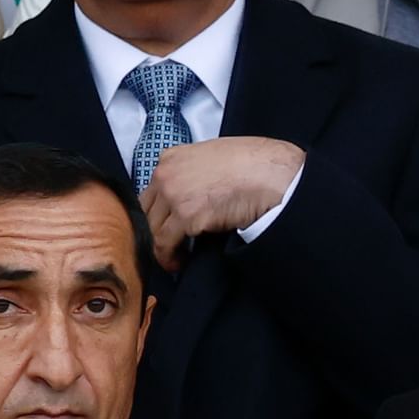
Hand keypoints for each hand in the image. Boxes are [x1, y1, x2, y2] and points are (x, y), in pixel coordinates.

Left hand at [138, 132, 305, 263]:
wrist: (272, 175)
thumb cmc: (255, 164)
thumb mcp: (215, 156)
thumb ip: (196, 170)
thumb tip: (197, 192)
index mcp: (171, 157)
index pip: (152, 189)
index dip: (160, 210)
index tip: (167, 223)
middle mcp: (166, 175)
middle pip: (146, 210)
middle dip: (156, 229)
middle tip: (169, 244)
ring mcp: (173, 195)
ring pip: (153, 229)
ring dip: (162, 246)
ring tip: (174, 259)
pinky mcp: (186, 217)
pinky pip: (165, 244)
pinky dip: (169, 257)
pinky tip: (179, 263)